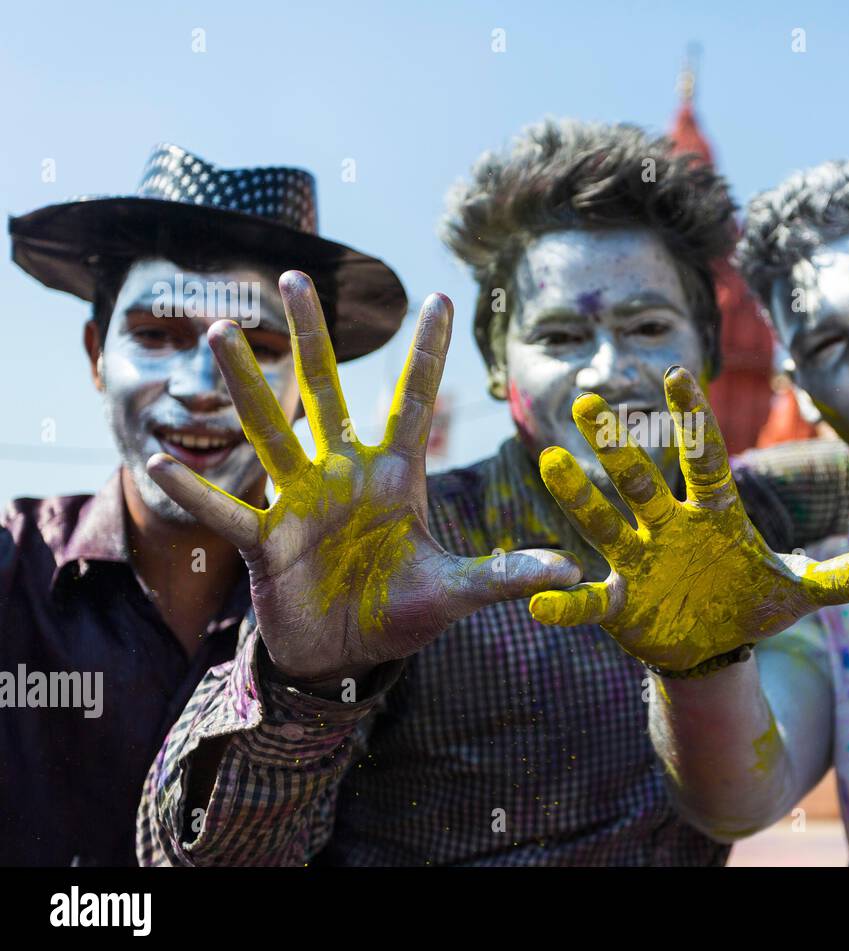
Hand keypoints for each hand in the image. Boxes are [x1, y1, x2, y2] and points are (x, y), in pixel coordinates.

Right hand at [147, 271, 580, 683]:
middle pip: (327, 393)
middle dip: (313, 339)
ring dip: (248, 386)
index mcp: (395, 476)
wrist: (349, 655)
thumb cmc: (402, 613)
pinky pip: (227, 510)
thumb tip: (571, 578)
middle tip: (296, 276)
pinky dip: (197, 491)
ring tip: (225, 332)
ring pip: (271, 432)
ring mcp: (300, 502)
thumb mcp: (458, 593)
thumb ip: (504, 577)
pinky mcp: (265, 540)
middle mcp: (343, 475)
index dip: (427, 354)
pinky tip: (157, 459)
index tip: (439, 298)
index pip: (415, 403)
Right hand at [527, 366, 848, 672]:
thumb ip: (844, 578)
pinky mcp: (619, 601)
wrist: (712, 644)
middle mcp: (669, 526)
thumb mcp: (800, 593)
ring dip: (580, 496)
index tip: (676, 373)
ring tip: (551, 461)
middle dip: (620, 447)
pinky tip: (540, 601)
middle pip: (644, 481)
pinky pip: (587, 600)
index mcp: (715, 515)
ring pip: (606, 522)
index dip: (691, 419)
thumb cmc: (751, 602)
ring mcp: (638, 560)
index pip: (704, 459)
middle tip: (591, 402)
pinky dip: (564, 602)